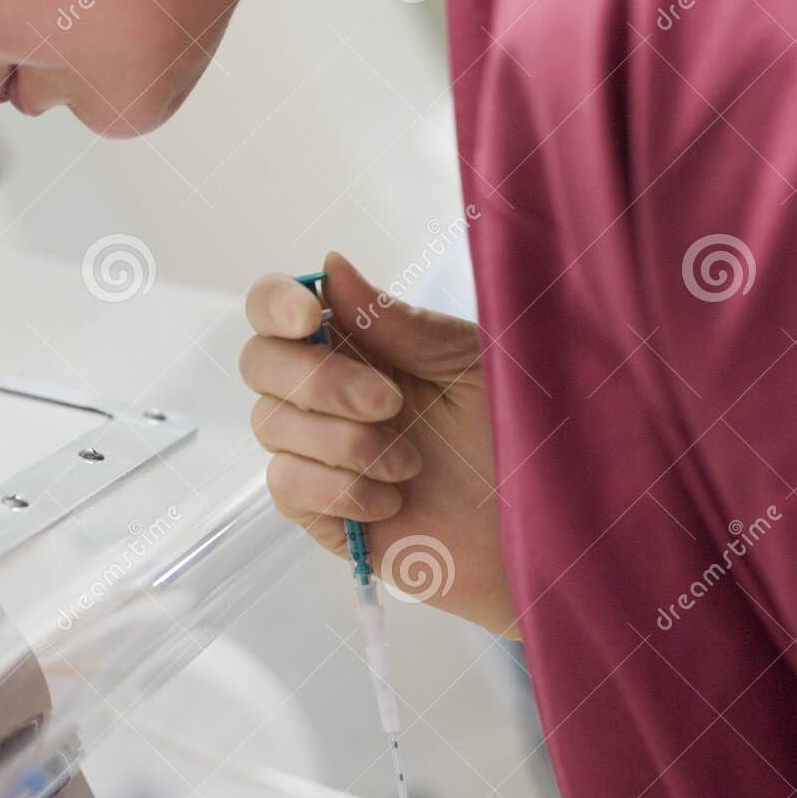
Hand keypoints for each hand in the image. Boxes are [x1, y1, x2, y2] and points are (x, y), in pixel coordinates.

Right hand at [240, 252, 517, 636]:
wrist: (536, 530)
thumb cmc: (517, 439)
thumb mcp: (466, 365)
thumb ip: (398, 323)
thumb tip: (331, 266)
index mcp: (361, 346)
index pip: (277, 310)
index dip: (275, 305)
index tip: (310, 317)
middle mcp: (329, 395)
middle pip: (260, 364)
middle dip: (320, 381)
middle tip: (392, 404)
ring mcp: (320, 455)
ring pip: (271, 426)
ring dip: (345, 443)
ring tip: (411, 466)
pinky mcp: (322, 513)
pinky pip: (288, 486)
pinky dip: (340, 490)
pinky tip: (391, 501)